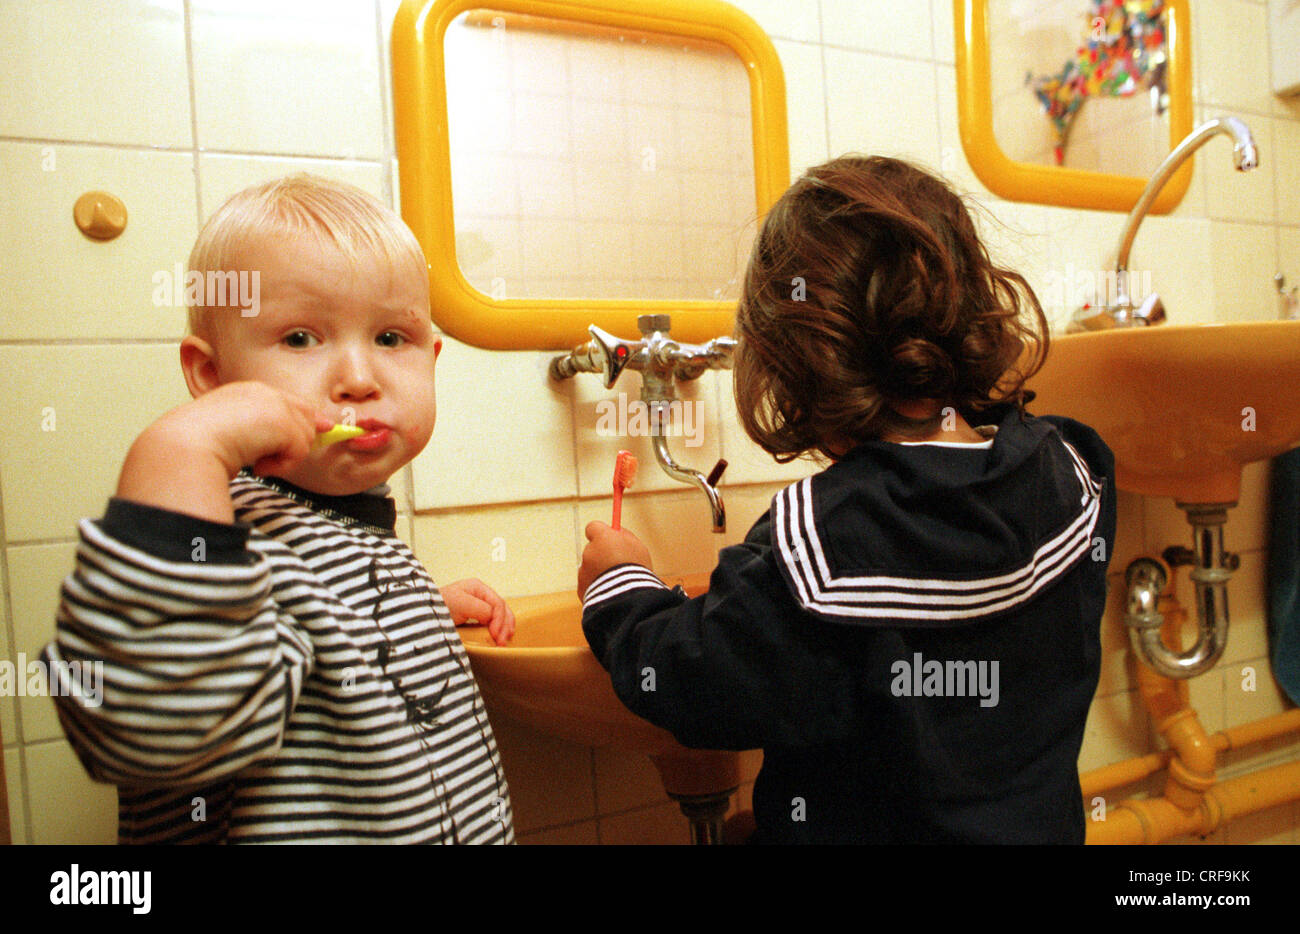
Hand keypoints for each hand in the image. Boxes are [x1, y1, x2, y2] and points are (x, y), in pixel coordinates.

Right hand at [154, 381, 331, 479]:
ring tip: (255, 462)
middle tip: (268, 459)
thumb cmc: (197, 448)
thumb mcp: (233, 435)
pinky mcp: (281, 421)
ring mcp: (272, 404)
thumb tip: (296, 436)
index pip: (287, 403)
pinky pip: (300, 451)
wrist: (183, 446)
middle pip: (303, 416)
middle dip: (295, 443)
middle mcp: (260, 393)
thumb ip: (264, 432)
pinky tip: (258, 466)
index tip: (321, 429)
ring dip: (284, 458)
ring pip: (304, 437)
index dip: (304, 420)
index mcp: (244, 393)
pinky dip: (283, 465)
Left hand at [442, 578, 515, 645]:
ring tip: (504, 641)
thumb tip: (493, 618)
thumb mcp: (461, 603)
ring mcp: (479, 607)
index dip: (500, 619)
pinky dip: (499, 630)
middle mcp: (481, 595)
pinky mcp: (475, 618)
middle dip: (505, 625)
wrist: (422, 616)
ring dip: (505, 628)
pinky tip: (499, 638)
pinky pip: (492, 623)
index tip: (496, 634)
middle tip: (503, 641)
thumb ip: (481, 608)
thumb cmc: (438, 605)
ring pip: (500, 616)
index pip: (497, 603)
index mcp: (478, 587)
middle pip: (502, 609)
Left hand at [578, 521, 653, 599]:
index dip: (601, 533)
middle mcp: (588, 551)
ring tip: (617, 581)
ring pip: (590, 567)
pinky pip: (589, 583)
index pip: (593, 527)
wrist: (627, 597)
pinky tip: (610, 591)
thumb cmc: (636, 569)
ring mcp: (583, 570)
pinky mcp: (582, 588)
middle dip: (602, 555)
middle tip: (617, 563)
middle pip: (592, 549)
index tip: (608, 537)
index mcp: (601, 538)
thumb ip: (625, 536)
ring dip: (599, 572)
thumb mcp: (638, 546)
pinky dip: (597, 586)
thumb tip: (618, 531)